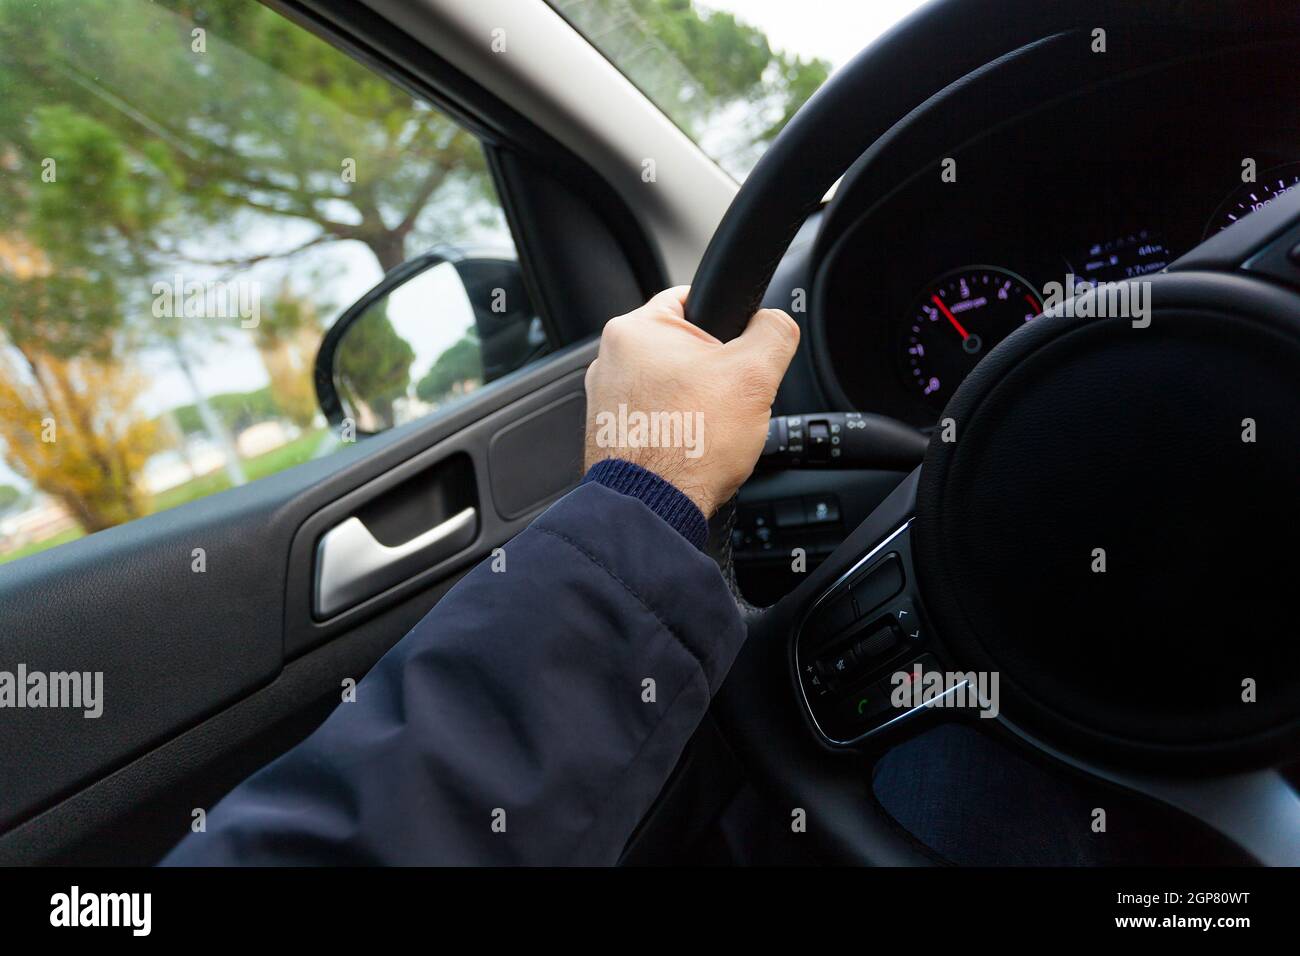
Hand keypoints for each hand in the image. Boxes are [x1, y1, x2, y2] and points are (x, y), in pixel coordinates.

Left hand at [584, 286, 799, 517]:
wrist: (653, 509)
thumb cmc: (688, 446)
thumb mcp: (755, 376)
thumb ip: (773, 333)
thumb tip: (776, 323)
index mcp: (634, 329)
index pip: (692, 299)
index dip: (729, 322)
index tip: (742, 348)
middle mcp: (610, 360)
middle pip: (685, 349)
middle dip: (715, 372)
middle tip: (732, 398)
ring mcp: (606, 399)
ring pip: (672, 386)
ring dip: (697, 403)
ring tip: (711, 429)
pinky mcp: (611, 433)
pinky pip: (656, 417)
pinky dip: (677, 428)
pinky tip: (692, 447)